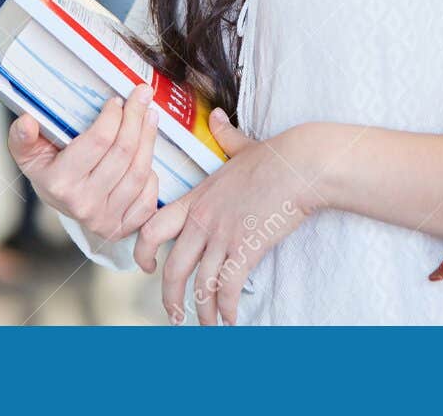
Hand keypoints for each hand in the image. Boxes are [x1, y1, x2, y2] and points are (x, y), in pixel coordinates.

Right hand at [8, 85, 160, 247]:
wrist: (60, 204)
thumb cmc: (49, 169)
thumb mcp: (29, 153)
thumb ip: (23, 137)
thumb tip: (26, 121)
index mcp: (59, 183)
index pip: (98, 141)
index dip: (113, 116)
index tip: (116, 100)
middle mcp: (82, 204)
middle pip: (123, 153)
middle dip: (136, 119)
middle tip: (142, 96)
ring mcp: (103, 219)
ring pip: (139, 172)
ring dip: (149, 139)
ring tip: (151, 116)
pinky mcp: (121, 228)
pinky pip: (148, 198)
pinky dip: (153, 175)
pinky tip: (149, 153)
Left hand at [133, 110, 320, 325]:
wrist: (299, 165)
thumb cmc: (275, 156)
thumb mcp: (241, 145)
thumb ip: (224, 135)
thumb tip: (217, 116)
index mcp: (197, 198)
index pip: (154, 228)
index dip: (143, 251)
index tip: (147, 268)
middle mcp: (203, 220)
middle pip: (173, 268)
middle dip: (170, 298)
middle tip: (174, 315)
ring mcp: (223, 236)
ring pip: (201, 285)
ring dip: (202, 311)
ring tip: (207, 326)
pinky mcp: (246, 249)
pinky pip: (228, 289)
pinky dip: (226, 309)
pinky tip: (231, 320)